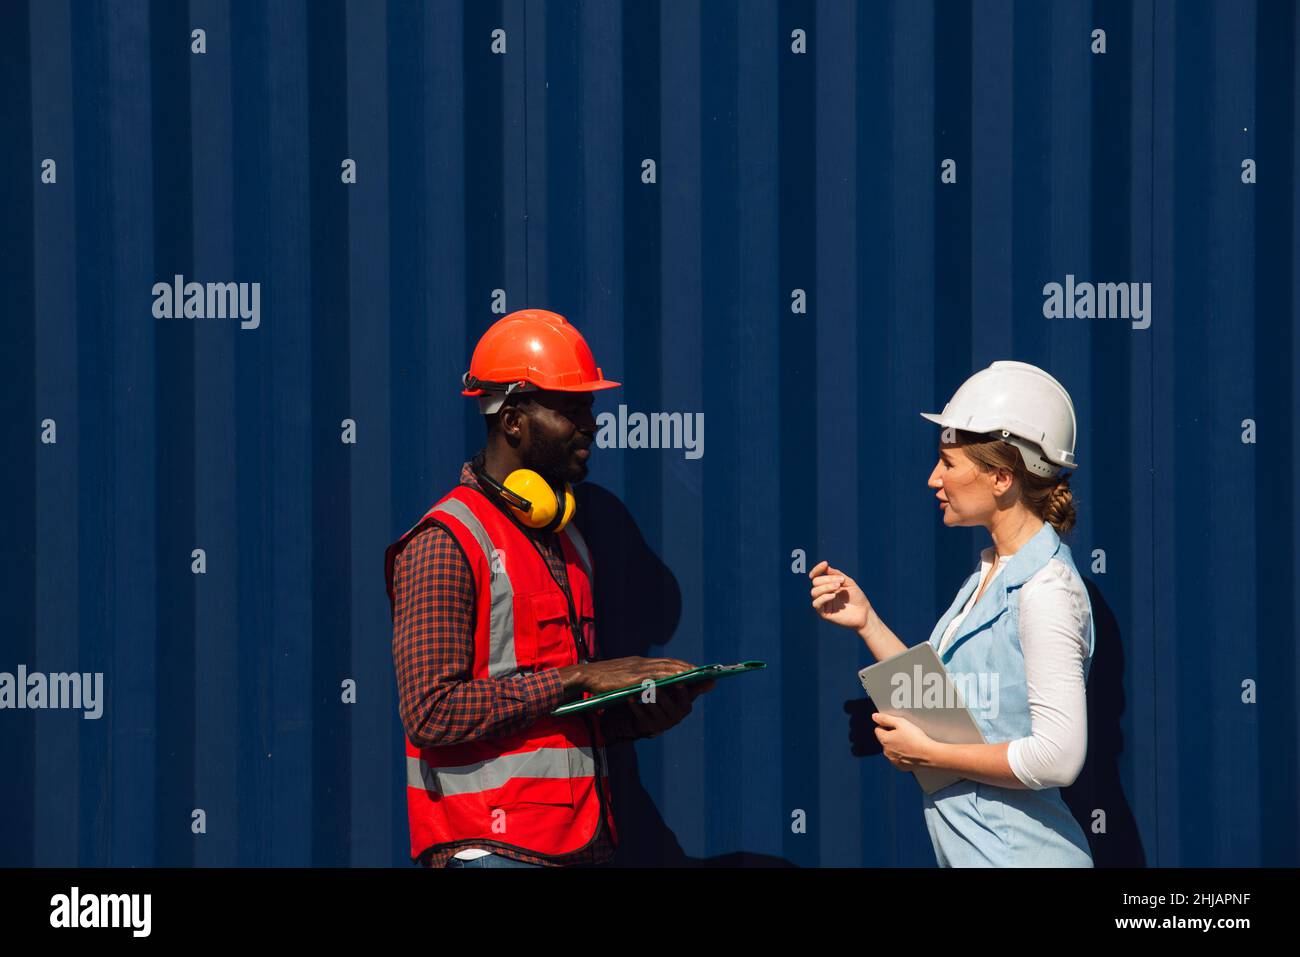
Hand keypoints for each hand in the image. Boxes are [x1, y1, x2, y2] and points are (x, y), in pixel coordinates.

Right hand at [566, 656, 694, 695]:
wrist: (585, 676)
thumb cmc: (601, 681)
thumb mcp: (621, 678)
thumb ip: (636, 681)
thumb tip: (648, 688)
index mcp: (638, 663)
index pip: (665, 662)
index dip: (681, 665)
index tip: (696, 669)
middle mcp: (640, 663)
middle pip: (669, 663)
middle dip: (688, 668)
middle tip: (705, 672)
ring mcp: (637, 669)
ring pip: (665, 668)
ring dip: (683, 671)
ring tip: (697, 676)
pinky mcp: (633, 678)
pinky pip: (655, 677)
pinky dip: (669, 678)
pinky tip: (678, 682)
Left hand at [619, 679, 715, 737]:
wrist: (647, 716)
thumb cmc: (664, 699)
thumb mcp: (677, 693)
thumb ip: (690, 685)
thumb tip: (713, 681)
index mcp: (685, 706)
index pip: (686, 700)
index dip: (683, 692)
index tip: (679, 682)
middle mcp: (676, 717)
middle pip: (671, 707)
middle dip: (663, 696)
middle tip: (655, 685)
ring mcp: (662, 723)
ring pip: (656, 711)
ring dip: (648, 700)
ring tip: (641, 690)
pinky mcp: (648, 727)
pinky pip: (641, 717)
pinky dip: (635, 707)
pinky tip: (630, 698)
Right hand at [809, 560, 875, 633]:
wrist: (864, 613)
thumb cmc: (857, 597)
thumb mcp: (848, 582)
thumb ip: (837, 575)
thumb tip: (826, 567)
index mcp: (828, 586)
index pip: (816, 576)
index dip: (817, 569)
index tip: (825, 564)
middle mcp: (823, 593)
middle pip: (815, 582)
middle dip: (827, 579)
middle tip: (841, 581)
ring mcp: (823, 603)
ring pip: (814, 592)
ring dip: (826, 587)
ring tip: (838, 587)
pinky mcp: (823, 613)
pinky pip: (816, 603)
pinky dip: (824, 597)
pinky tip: (833, 596)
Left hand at [871, 712, 934, 769]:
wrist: (929, 755)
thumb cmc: (915, 739)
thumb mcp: (900, 722)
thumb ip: (885, 718)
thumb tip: (874, 717)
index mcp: (884, 740)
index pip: (878, 729)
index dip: (887, 725)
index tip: (897, 725)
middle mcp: (886, 752)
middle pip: (885, 740)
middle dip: (892, 735)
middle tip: (905, 733)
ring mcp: (893, 760)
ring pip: (891, 749)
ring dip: (897, 745)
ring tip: (910, 742)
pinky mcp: (901, 766)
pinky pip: (898, 758)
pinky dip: (903, 754)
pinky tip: (911, 750)